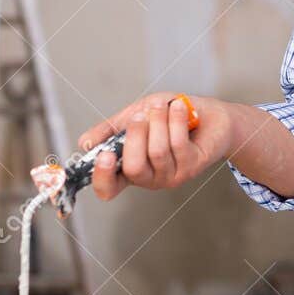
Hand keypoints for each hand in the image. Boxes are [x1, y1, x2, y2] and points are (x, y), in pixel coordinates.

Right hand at [77, 93, 230, 200]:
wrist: (209, 114)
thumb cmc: (169, 115)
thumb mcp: (134, 115)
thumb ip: (110, 129)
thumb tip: (84, 143)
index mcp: (128, 168)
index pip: (108, 188)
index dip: (102, 177)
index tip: (104, 155)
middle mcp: (149, 177)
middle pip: (133, 168)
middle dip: (135, 136)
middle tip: (141, 115)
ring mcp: (171, 175)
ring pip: (157, 152)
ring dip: (158, 122)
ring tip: (162, 106)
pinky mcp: (192, 167)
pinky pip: (178, 144)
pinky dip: (175, 120)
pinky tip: (178, 107)